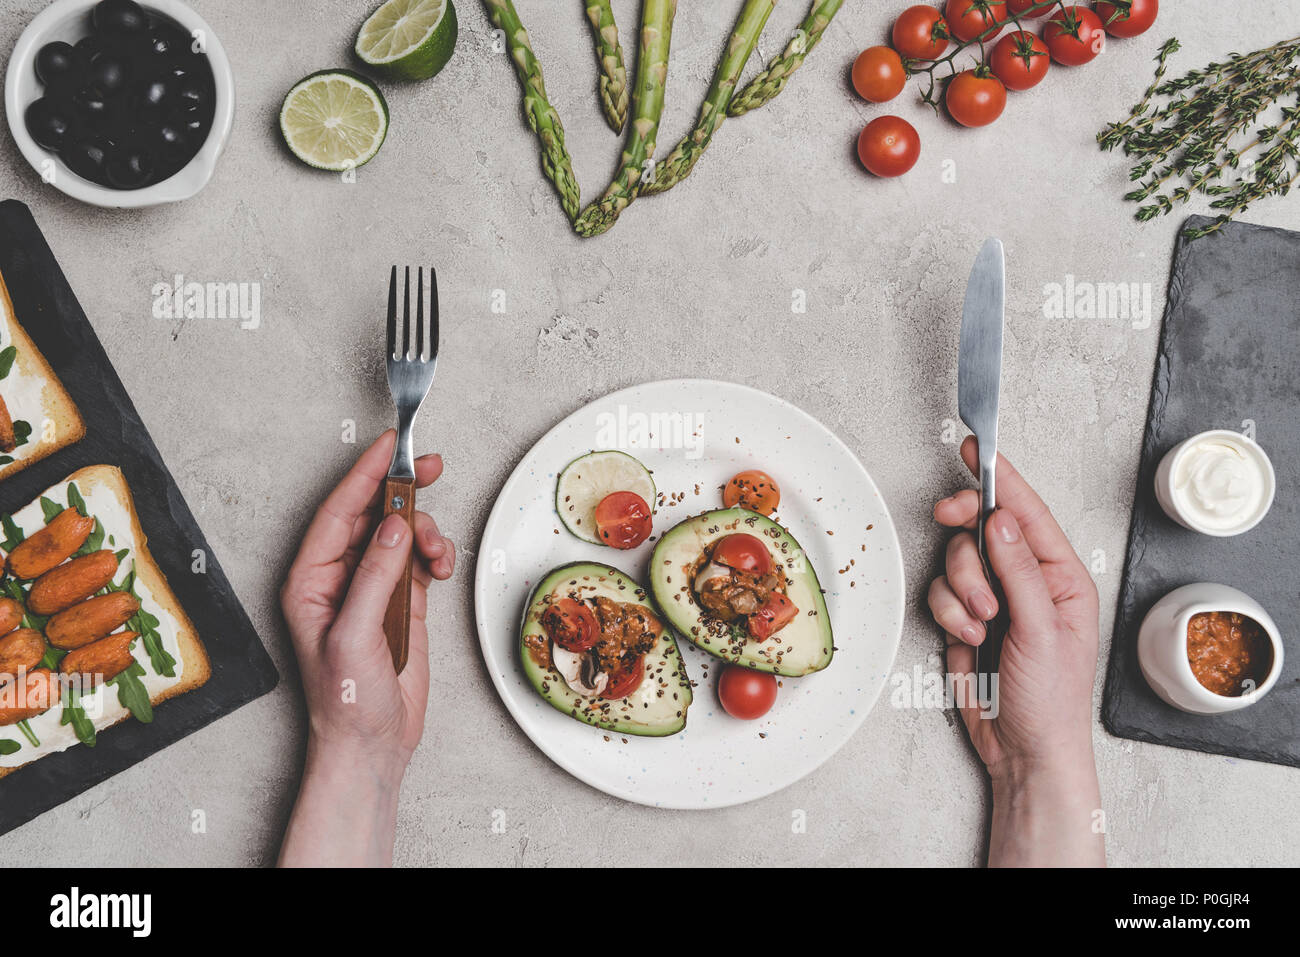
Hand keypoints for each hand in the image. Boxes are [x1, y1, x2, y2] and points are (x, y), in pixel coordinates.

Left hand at [277, 429, 453, 866]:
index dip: (365, 475)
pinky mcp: (400, 601)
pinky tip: (439, 565)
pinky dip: (434, 553)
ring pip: (400, 532)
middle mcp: (338, 577)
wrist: (370, 744)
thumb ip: (375, 576)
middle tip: (430, 467)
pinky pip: (418, 558)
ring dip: (424, 531)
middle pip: (372, 514)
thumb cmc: (345, 701)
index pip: (339, 512)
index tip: (390, 447)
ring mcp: (371, 588)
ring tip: (435, 551)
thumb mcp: (354, 635)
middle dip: (402, 490)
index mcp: (310, 579)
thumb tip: (393, 526)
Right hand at [930, 436, 1103, 865]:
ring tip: (981, 626)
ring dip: (960, 593)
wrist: (1023, 749)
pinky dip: (947, 614)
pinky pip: (940, 593)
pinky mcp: (964, 619)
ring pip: (955, 562)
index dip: (1000, 480)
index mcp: (1061, 577)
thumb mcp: (1042, 632)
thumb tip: (1002, 521)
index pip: (1028, 514)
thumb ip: (1020, 572)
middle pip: (981, 530)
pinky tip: (968, 639)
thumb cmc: (1051, 701)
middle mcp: (1027, 581)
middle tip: (950, 519)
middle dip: (968, 544)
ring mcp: (994, 599)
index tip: (978, 449)